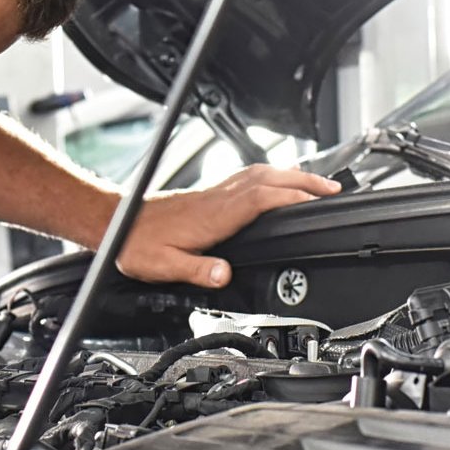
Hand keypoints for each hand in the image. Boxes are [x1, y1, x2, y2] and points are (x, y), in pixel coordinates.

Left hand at [116, 165, 340, 287]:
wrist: (116, 223)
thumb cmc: (137, 244)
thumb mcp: (164, 266)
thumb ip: (198, 270)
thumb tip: (225, 275)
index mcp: (214, 215)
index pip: (262, 199)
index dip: (292, 196)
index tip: (319, 200)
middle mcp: (218, 198)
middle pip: (269, 179)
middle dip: (304, 180)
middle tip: (333, 188)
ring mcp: (215, 193)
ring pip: (261, 174)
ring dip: (291, 175)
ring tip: (316, 182)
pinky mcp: (210, 193)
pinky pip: (249, 178)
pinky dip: (272, 176)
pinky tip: (277, 183)